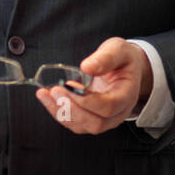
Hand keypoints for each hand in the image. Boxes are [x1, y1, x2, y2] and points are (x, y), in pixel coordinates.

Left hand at [36, 36, 150, 133]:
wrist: (125, 68)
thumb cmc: (123, 59)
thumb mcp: (118, 49)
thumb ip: (106, 57)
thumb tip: (87, 67)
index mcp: (128, 95)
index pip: (109, 107)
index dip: (88, 100)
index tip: (69, 85)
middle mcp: (119, 112)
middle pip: (96, 122)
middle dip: (72, 108)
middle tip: (55, 90)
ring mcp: (106, 119)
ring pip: (82, 126)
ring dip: (61, 112)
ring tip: (47, 94)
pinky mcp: (91, 119)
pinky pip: (74, 123)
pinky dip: (59, 112)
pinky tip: (48, 98)